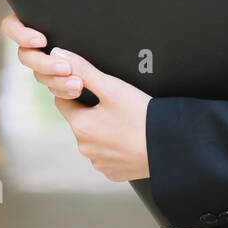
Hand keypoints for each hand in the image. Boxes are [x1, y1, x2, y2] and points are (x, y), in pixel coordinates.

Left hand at [0, 13, 151, 181]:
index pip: (63, 100)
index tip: (88, 84)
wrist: (169, 147)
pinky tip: (130, 137)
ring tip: (125, 119)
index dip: (74, 89)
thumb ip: (84, 70)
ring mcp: (99, 162)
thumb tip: (59, 55)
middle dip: (91, 109)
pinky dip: (115, 145)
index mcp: (80, 126)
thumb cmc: (141, 116)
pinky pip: (108, 154)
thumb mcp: (112, 87)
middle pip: (79, 120)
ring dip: (102, 129)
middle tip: (114, 100)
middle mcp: (85, 148)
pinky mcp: (113, 172)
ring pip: (94, 138)